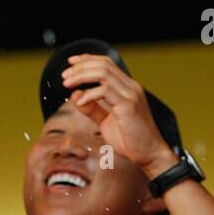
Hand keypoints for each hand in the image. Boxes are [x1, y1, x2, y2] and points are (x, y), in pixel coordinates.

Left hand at [60, 54, 175, 174]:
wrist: (148, 155)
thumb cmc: (130, 140)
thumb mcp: (105, 122)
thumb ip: (92, 109)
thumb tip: (75, 95)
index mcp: (126, 88)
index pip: (106, 64)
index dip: (87, 59)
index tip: (70, 63)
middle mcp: (130, 87)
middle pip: (103, 64)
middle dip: (80, 67)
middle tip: (64, 77)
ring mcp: (131, 94)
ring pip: (103, 73)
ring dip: (81, 76)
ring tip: (67, 84)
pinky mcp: (129, 105)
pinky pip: (105, 91)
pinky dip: (89, 94)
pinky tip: (80, 103)